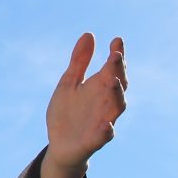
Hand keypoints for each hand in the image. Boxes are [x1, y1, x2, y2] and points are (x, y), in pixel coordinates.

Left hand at [43, 33, 125, 177]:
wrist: (59, 144)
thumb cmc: (67, 112)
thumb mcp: (69, 83)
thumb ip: (79, 61)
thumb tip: (89, 34)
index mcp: (100, 87)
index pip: (113, 69)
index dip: (117, 55)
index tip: (117, 40)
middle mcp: (106, 103)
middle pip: (118, 85)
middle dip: (118, 71)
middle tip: (115, 55)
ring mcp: (103, 120)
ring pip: (116, 108)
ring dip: (117, 95)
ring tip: (112, 81)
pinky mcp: (94, 140)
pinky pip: (104, 136)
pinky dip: (106, 130)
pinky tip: (107, 125)